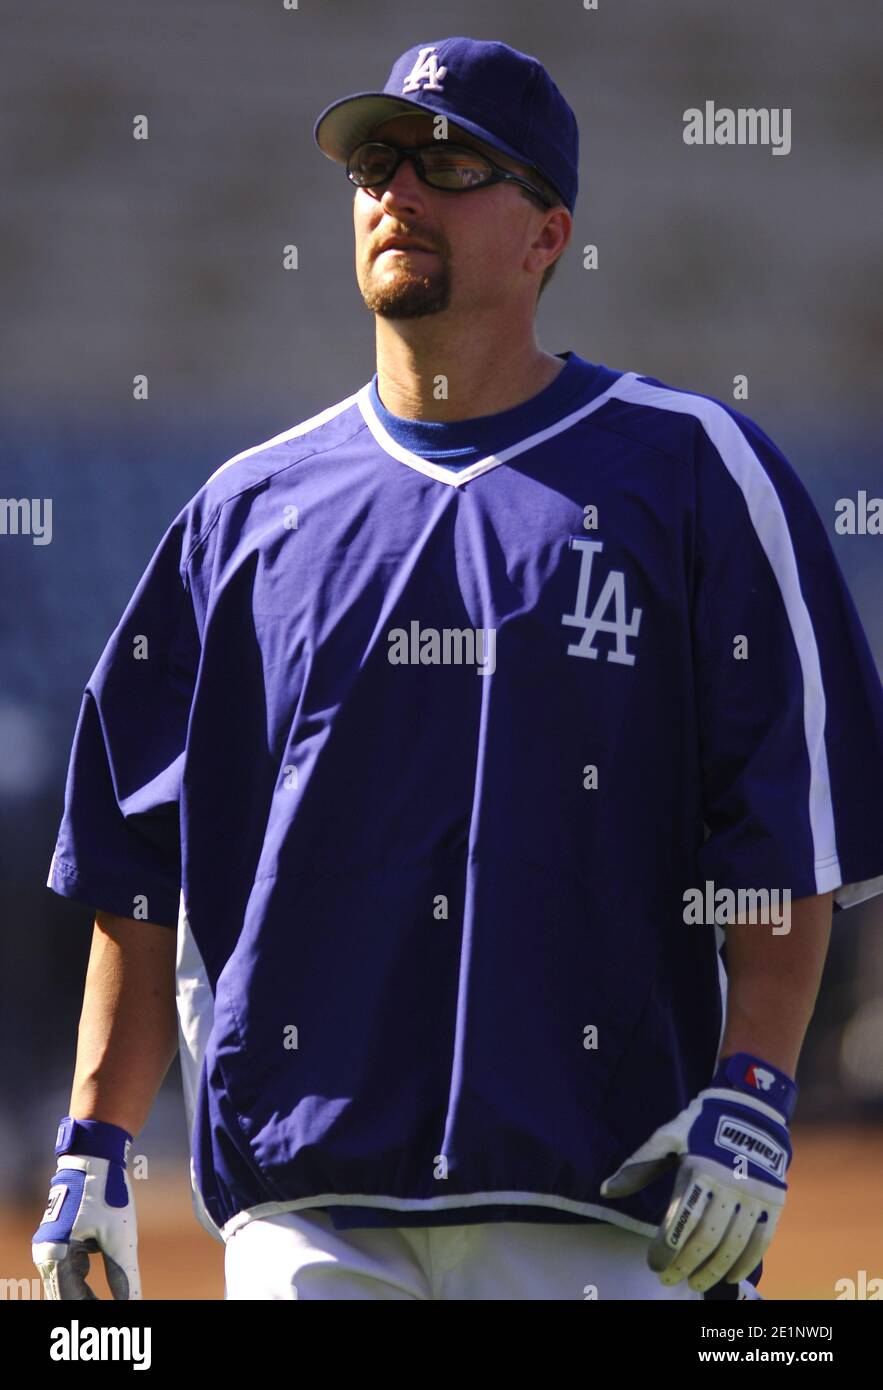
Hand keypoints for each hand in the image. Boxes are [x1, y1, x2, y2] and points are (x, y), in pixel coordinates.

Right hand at [32, 1116, 141, 1299]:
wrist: (96, 1157)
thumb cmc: (107, 1194)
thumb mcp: (120, 1237)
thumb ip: (124, 1275)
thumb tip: (132, 1303)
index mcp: (54, 1255)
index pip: (70, 1299)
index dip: (93, 1308)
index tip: (120, 1314)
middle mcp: (46, 1253)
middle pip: (66, 1295)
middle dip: (90, 1303)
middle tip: (120, 1307)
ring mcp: (51, 1246)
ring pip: (70, 1283)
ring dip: (89, 1294)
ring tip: (115, 1299)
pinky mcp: (61, 1240)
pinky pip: (73, 1268)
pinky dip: (87, 1277)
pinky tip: (104, 1275)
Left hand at [600, 1053, 796, 1293]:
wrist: (749, 1108)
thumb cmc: (700, 1124)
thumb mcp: (667, 1137)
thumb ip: (638, 1166)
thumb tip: (604, 1190)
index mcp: (698, 1169)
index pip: (679, 1222)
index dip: (665, 1250)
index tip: (653, 1264)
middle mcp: (728, 1184)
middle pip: (704, 1240)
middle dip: (684, 1265)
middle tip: (669, 1280)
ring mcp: (753, 1194)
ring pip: (732, 1246)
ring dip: (712, 1271)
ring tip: (695, 1283)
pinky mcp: (774, 1201)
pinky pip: (761, 1241)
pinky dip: (745, 1264)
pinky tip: (729, 1276)